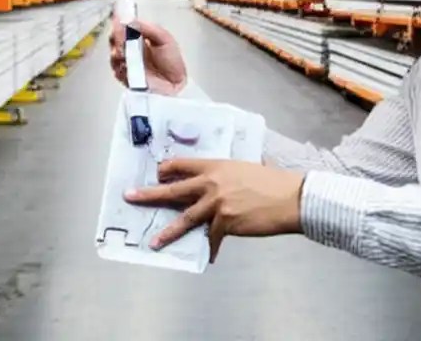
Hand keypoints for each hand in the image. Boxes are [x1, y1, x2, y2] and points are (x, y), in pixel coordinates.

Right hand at [108, 16, 187, 95]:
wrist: (175, 84)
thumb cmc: (172, 62)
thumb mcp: (164, 38)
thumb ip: (148, 28)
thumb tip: (130, 21)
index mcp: (139, 37)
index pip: (122, 27)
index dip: (118, 24)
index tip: (119, 21)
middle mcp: (130, 49)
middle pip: (114, 40)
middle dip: (116, 37)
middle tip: (123, 37)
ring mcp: (126, 63)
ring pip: (113, 54)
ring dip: (117, 52)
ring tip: (127, 53)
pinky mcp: (124, 76)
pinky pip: (116, 69)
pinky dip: (120, 66)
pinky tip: (128, 65)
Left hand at [125, 158, 304, 262]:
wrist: (291, 198)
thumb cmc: (272, 182)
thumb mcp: (244, 168)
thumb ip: (227, 175)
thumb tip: (219, 182)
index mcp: (216, 166)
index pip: (182, 165)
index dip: (166, 170)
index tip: (156, 174)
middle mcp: (212, 183)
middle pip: (173, 189)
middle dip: (149, 194)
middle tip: (130, 196)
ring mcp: (217, 204)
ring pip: (185, 218)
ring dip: (168, 232)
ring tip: (154, 242)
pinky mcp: (226, 223)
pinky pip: (212, 238)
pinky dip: (212, 248)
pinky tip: (211, 256)